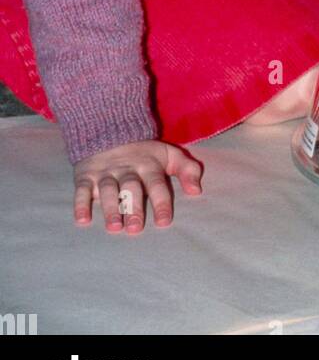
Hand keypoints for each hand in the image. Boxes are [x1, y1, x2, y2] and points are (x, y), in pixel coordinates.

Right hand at [72, 139, 203, 234]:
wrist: (110, 130)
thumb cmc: (143, 153)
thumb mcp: (168, 154)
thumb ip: (187, 169)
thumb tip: (197, 191)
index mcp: (148, 165)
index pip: (156, 183)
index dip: (160, 202)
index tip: (163, 222)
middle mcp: (127, 170)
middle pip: (131, 188)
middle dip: (133, 207)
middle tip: (135, 228)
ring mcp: (105, 173)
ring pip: (108, 190)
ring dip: (110, 208)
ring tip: (114, 227)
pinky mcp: (85, 176)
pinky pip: (81, 190)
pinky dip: (80, 204)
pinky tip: (82, 219)